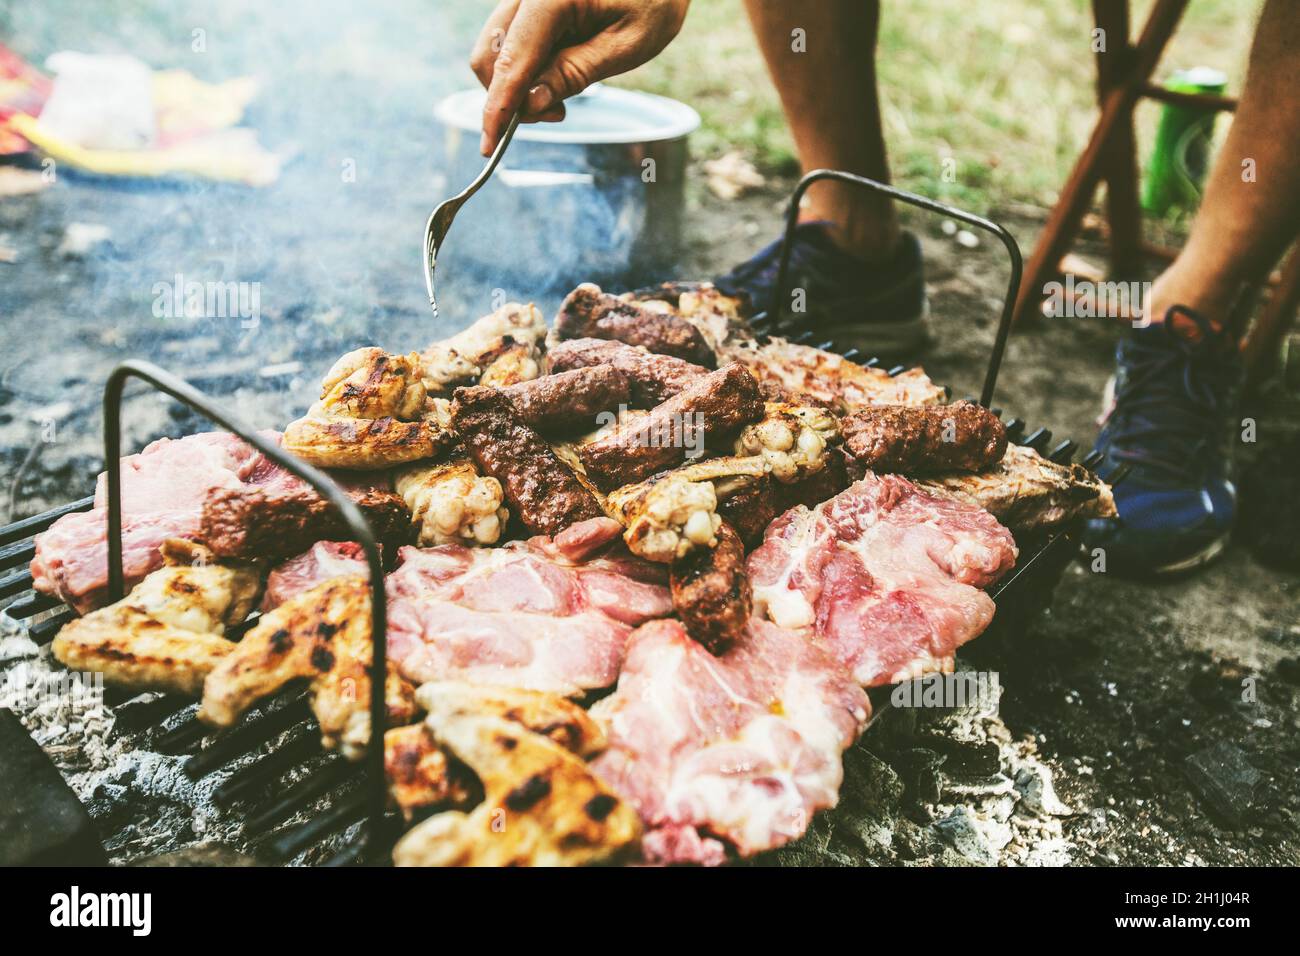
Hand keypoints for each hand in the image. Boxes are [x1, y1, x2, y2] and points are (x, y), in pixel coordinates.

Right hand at [470, 0, 690, 154]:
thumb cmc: (653, 1)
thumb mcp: (625, 45)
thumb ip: (575, 72)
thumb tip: (531, 102)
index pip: (511, 59)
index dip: (498, 107)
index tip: (490, 146)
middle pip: (490, 54)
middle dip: (510, 96)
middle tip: (556, 114)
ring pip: (495, 49)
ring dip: (517, 84)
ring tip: (560, 96)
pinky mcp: (529, 4)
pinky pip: (511, 41)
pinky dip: (525, 67)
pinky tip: (557, 72)